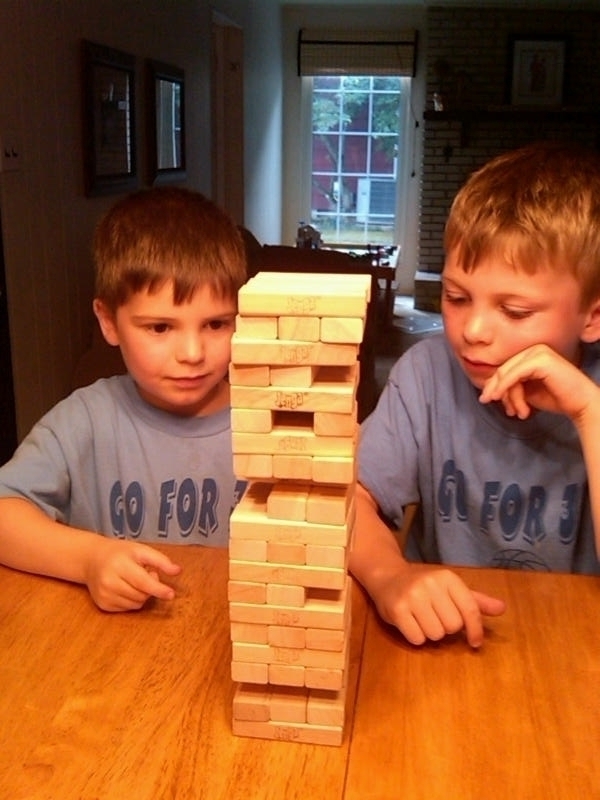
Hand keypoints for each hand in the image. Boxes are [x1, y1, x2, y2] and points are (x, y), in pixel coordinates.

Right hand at [84, 538, 181, 611]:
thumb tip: (178, 571)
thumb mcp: (141, 550)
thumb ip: (160, 560)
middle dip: (150, 588)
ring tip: (134, 580)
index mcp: (119, 565)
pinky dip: (132, 601)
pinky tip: (125, 588)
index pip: (142, 582)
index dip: (158, 589)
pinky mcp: (102, 604)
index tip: (171, 594)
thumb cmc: (120, 553)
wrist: (91, 559)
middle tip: (145, 574)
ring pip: (135, 604)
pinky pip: (127, 609)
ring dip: (142, 595)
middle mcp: (109, 582)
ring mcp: (104, 595)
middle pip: (141, 595)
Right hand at [373, 564, 504, 647]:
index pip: (470, 609)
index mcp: (448, 578)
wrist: (387, 575)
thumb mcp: (449, 588)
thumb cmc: (423, 584)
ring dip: (431, 633)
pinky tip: (410, 623)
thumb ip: (475, 600)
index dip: (475, 629)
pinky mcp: (397, 610)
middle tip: (435, 616)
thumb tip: (502, 608)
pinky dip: (416, 637)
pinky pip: (418, 639)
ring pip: (436, 634)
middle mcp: (430, 584)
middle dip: (446, 627)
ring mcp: (412, 596)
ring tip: (422, 619)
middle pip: (453, 626)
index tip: (475, 642)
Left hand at [479, 343, 598, 421]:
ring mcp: (538, 352)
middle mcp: (533, 349)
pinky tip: (508, 402)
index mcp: (530, 354)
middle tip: (508, 411)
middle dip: (500, 393)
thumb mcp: (527, 391)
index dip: (496, 386)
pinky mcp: (540, 360)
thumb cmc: (556, 398)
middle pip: (503, 371)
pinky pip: (514, 374)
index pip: (504, 368)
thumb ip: (510, 386)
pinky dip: (506, 388)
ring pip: (507, 374)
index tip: (494, 403)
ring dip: (510, 397)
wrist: (581, 403)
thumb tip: (489, 389)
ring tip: (520, 413)